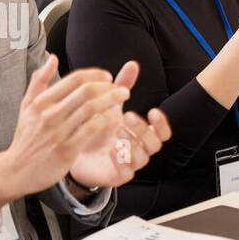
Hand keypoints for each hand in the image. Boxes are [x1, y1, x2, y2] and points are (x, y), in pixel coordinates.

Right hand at [0, 55, 129, 207]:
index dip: (96, 74)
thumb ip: (39, 81)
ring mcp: (58, 133)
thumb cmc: (25, 138)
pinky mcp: (66, 150)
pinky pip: (92, 130)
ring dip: (111, 101)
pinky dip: (105, 121)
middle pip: (86, 91)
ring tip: (122, 100)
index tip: (107, 77)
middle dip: (109, 87)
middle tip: (121, 89)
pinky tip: (113, 119)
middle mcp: (49, 114)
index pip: (75, 78)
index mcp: (41, 101)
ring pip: (92, 109)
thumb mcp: (26, 106)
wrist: (16, 170)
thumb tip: (53, 58)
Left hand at [67, 60, 171, 188]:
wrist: (75, 150)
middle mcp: (140, 149)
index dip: (161, 123)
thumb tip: (132, 63)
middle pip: (154, 144)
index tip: (152, 111)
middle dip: (142, 130)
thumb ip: (122, 87)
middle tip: (127, 117)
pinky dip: (120, 162)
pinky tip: (111, 150)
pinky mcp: (117, 176)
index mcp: (142, 133)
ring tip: (117, 131)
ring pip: (142, 159)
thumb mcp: (110, 105)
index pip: (163, 132)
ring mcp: (130, 164)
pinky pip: (126, 173)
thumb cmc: (98, 126)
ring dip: (132, 144)